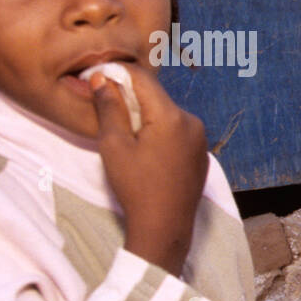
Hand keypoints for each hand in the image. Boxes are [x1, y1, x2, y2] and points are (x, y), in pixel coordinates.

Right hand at [92, 68, 208, 276]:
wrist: (165, 225)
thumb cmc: (136, 186)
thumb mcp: (114, 145)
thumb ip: (109, 108)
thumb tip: (102, 79)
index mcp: (172, 116)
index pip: (143, 79)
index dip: (118, 74)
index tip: (99, 78)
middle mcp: (193, 122)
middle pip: (157, 97)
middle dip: (132, 98)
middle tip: (109, 110)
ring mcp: (201, 138)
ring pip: (168, 114)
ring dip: (147, 116)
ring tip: (128, 136)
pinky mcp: (201, 153)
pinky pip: (179, 132)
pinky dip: (161, 132)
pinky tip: (147, 151)